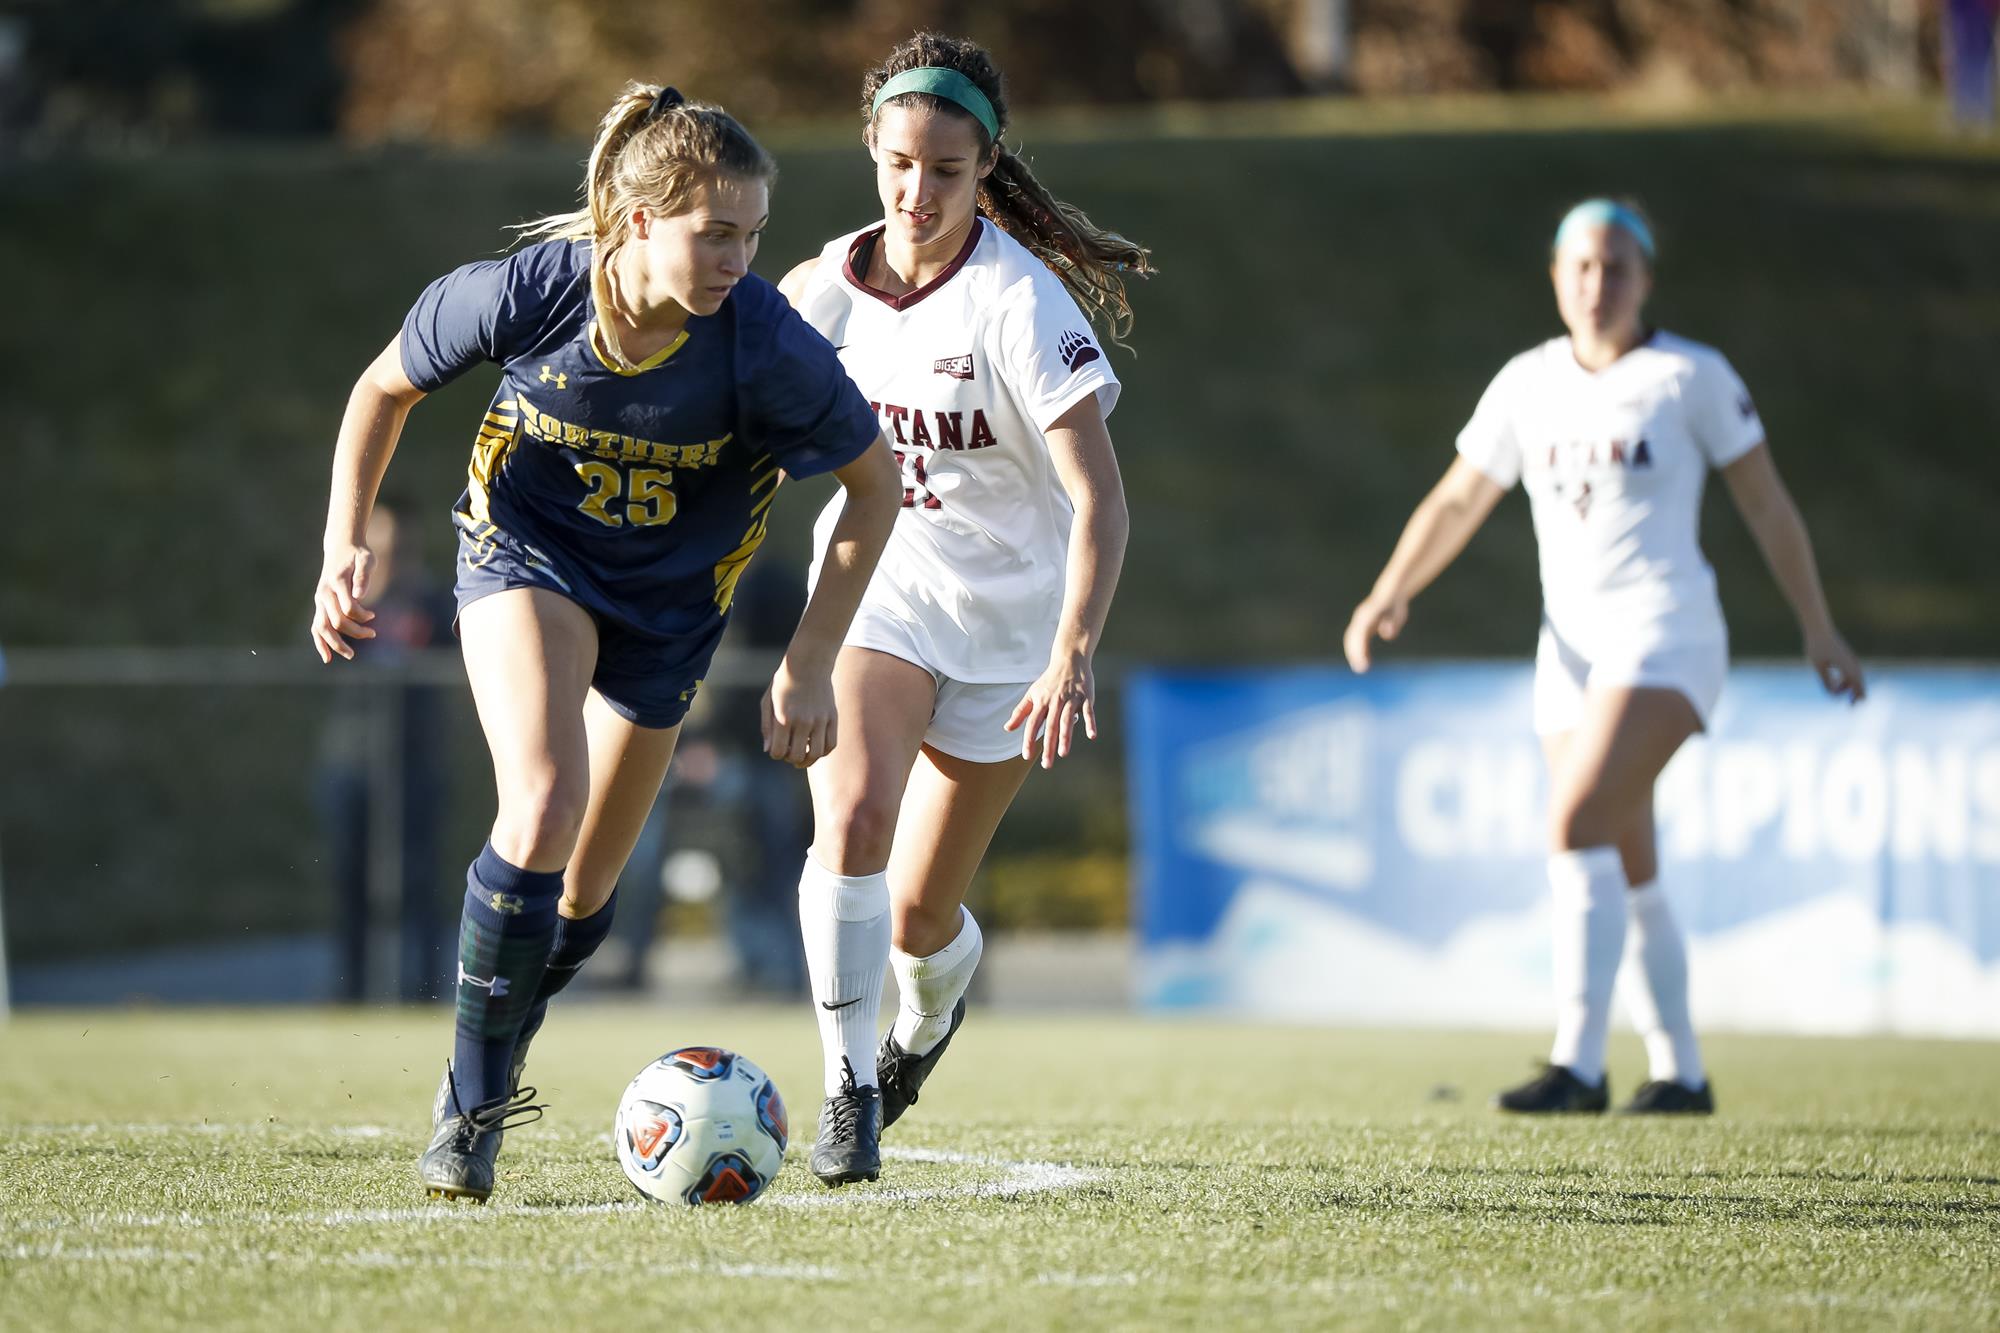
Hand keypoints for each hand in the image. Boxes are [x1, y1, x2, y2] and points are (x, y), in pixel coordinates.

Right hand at [311, 543, 377, 662]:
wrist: (340, 546)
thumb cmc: (357, 554)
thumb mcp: (366, 559)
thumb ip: (364, 576)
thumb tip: (361, 596)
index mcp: (337, 583)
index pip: (348, 608)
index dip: (362, 615)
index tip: (373, 615)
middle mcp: (325, 593)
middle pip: (336, 621)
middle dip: (354, 632)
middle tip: (372, 634)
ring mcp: (320, 600)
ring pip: (322, 628)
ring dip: (335, 643)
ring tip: (350, 655)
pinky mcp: (320, 604)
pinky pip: (316, 627)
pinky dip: (320, 642)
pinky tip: (328, 657)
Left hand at [762, 658, 836, 767]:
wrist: (808, 664)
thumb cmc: (783, 683)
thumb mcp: (767, 702)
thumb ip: (767, 727)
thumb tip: (768, 750)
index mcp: (784, 718)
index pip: (778, 752)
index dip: (776, 754)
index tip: (777, 747)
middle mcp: (803, 721)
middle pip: (797, 756)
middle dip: (790, 758)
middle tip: (789, 751)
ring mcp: (820, 720)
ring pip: (816, 754)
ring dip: (807, 759)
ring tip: (803, 754)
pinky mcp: (832, 718)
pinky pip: (831, 744)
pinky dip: (823, 752)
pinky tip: (815, 747)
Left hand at [1005, 652, 1095, 768]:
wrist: (1069, 659)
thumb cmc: (1049, 680)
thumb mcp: (1032, 694)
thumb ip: (1020, 712)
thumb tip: (1007, 728)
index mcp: (1041, 702)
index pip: (1033, 723)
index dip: (1029, 739)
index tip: (1026, 755)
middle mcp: (1055, 701)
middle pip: (1050, 726)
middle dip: (1048, 746)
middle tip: (1047, 764)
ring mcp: (1071, 699)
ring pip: (1067, 720)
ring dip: (1066, 737)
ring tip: (1063, 754)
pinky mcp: (1085, 698)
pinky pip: (1088, 712)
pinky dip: (1090, 723)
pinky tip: (1092, 736)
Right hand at [1343, 591, 1407, 672]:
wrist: (1392, 593)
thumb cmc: (1396, 605)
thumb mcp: (1398, 612)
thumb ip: (1393, 623)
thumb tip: (1387, 633)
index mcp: (1367, 615)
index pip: (1359, 635)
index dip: (1359, 650)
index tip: (1363, 663)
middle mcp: (1360, 619)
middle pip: (1352, 638)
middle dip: (1354, 653)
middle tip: (1360, 669)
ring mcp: (1359, 622)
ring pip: (1351, 639)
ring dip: (1354, 653)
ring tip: (1360, 668)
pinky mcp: (1362, 626)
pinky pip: (1356, 640)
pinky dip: (1358, 651)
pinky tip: (1365, 662)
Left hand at [1805, 625, 1865, 703]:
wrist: (1819, 629)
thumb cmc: (1816, 647)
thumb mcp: (1819, 667)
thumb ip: (1826, 681)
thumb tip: (1833, 694)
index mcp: (1847, 666)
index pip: (1858, 686)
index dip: (1857, 697)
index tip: (1851, 706)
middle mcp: (1852, 663)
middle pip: (1860, 683)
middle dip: (1857, 695)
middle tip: (1851, 705)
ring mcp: (1850, 660)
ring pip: (1856, 678)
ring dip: (1849, 687)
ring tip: (1839, 692)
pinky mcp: (1846, 657)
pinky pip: (1851, 672)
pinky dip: (1847, 680)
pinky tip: (1838, 683)